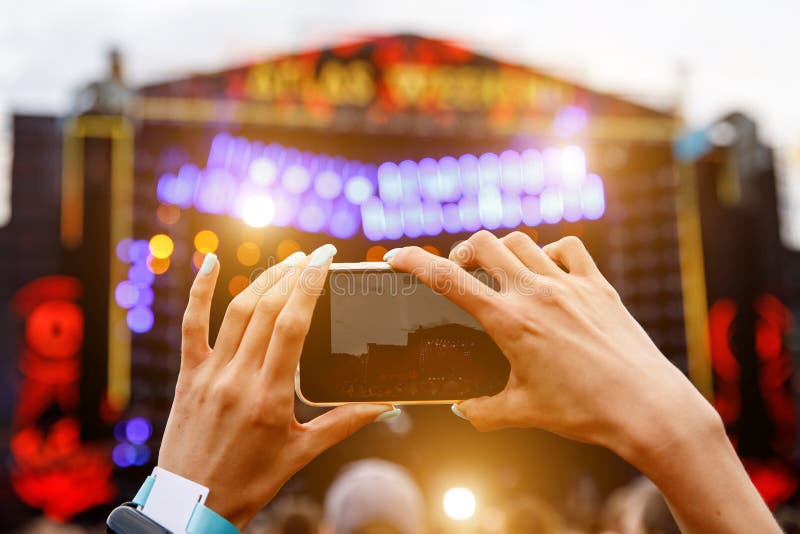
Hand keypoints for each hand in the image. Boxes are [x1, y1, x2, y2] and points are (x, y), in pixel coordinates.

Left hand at [158, 246, 394, 527]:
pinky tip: (209, 260)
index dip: (309, 285)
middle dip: (293, 275)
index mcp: (269, 396)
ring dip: (263, 280)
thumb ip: (344, 423)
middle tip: (313, 255)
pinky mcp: (190, 375)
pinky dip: (199, 291)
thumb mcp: (302, 453)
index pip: (292, 325)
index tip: (324, 258)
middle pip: (267, 310)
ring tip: (286, 262)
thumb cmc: (250, 481)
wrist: (194, 504)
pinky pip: (191, 325)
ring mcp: (210, 373)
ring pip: (236, 312)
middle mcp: (238, 378)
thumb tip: (384, 404)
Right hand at [385, 230, 707, 451]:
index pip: (450, 280)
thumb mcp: (524, 412)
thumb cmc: (584, 411)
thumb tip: (462, 409)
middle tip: (459, 270)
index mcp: (510, 322)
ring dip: (502, 250)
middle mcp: (537, 294)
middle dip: (461, 251)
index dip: (415, 262)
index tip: (396, 256)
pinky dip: (550, 252)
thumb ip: (482, 410)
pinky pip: (569, 248)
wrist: (646, 407)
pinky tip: (548, 271)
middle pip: (483, 244)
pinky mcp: (597, 286)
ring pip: (522, 241)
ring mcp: (570, 285)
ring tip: (500, 272)